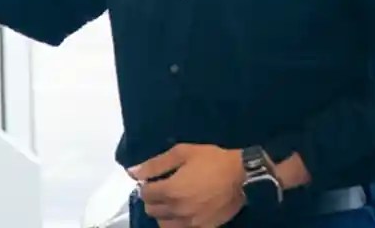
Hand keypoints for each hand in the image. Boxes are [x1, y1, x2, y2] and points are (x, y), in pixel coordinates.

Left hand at [128, 144, 245, 226]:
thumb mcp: (182, 153)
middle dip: (153, 199)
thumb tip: (132, 172)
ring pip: (164, 224)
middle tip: (163, 189)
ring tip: (172, 201)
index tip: (155, 179)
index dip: (147, 185)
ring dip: (163, 213)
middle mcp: (177, 210)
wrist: (242, 176)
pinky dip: (176, 223)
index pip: (145, 194)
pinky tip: (183, 211)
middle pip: (151, 210)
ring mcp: (190, 222)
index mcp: (170, 190)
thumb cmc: (212, 160)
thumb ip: (155, 164)